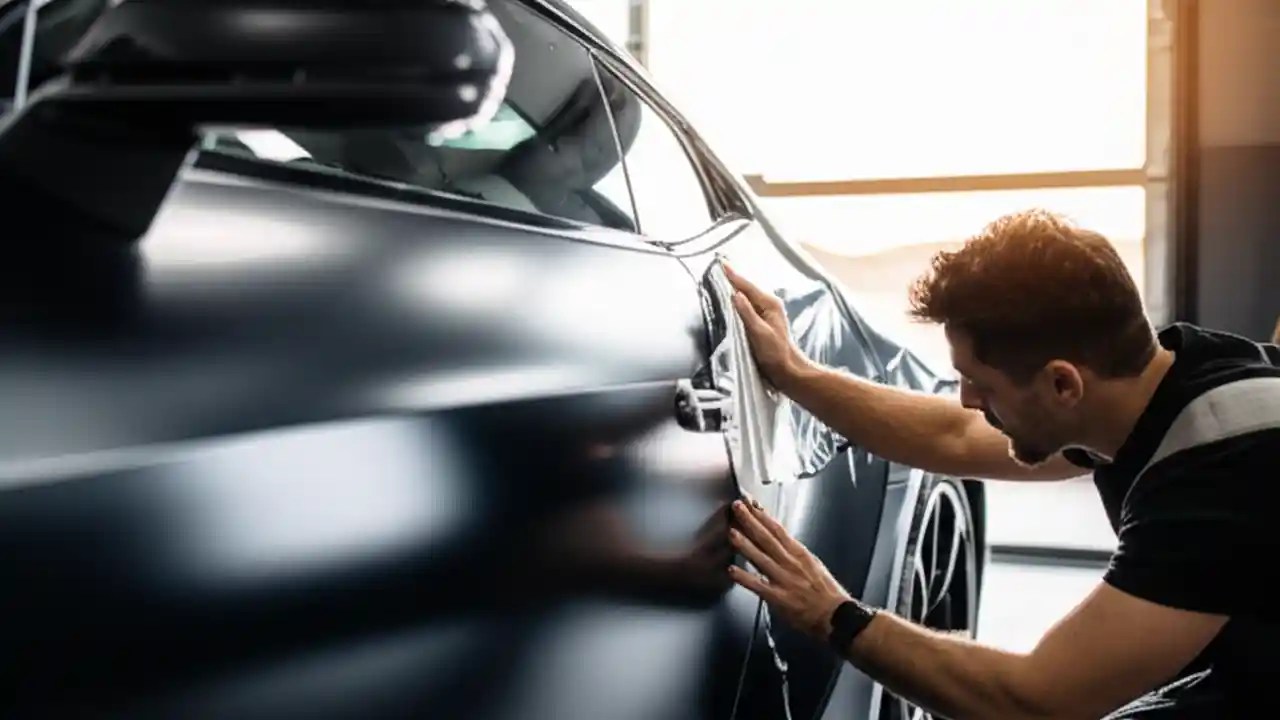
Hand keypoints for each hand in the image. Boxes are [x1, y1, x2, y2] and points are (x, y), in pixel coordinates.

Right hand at [721, 263, 809, 392]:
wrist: (787, 369)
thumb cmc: (775, 353)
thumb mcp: (759, 333)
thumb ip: (747, 313)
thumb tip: (735, 294)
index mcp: (769, 304)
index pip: (747, 286)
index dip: (733, 275)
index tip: (721, 263)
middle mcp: (769, 304)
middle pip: (747, 287)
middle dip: (733, 278)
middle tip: (718, 266)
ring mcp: (767, 312)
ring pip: (747, 295)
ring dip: (735, 287)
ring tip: (721, 277)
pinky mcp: (763, 320)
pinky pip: (748, 304)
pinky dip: (738, 299)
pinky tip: (731, 297)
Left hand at [727, 498, 852, 641]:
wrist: (836, 616)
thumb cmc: (826, 592)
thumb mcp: (813, 564)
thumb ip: (794, 553)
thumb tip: (779, 541)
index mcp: (800, 554)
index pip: (778, 530)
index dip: (763, 516)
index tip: (751, 504)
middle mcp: (791, 563)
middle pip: (767, 538)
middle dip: (751, 521)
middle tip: (737, 508)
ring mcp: (784, 580)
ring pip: (761, 558)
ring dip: (745, 544)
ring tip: (732, 532)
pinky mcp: (779, 598)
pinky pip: (758, 585)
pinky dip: (744, 578)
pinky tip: (732, 570)